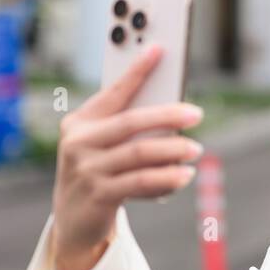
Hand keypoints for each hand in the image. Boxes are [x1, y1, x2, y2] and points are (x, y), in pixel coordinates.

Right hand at [49, 44, 203, 269]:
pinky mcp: (98, 195)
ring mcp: (86, 170)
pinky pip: (140, 182)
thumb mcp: (103, 146)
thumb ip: (127, 128)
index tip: (159, 50)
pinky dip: (166, 178)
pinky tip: (184, 175)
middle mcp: (78, 143)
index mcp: (80, 122)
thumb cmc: (98, 172)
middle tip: (196, 114)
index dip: (137, 70)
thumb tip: (173, 109)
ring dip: (172, 150)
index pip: (113, 92)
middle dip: (167, 115)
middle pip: (131, 122)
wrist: (73, 220)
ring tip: (196, 149)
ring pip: (138, 153)